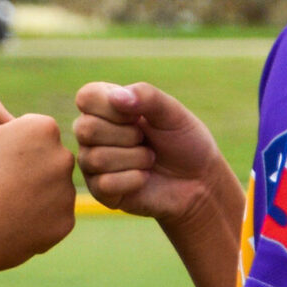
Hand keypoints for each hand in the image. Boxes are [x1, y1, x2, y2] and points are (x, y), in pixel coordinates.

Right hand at [0, 97, 75, 274]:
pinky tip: (9, 222)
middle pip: (44, 156)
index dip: (4, 142)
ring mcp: (67, 195)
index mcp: (43, 129)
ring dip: (29, 191)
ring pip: (49, 186)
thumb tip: (12, 119)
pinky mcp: (64, 225)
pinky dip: (33, 218)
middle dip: (23, 165)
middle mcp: (64, 159)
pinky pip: (50, 215)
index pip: (29, 128)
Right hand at [73, 82, 224, 224]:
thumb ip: (146, 96)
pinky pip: (105, 184)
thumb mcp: (172, 112)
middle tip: (145, 139)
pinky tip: (144, 178)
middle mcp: (92, 134)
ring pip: (96, 158)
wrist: (199, 181)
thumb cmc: (184, 141)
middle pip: (86, 129)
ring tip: (149, 159)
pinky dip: (134, 180)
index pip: (86, 97)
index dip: (112, 107)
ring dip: (135, 158)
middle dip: (126, 135)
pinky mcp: (100, 191)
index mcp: (105, 107)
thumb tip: (115, 96)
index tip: (138, 116)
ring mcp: (93, 164)